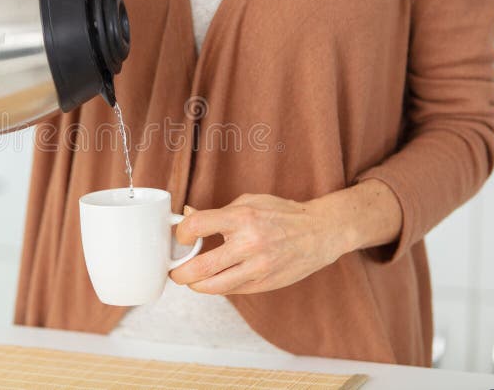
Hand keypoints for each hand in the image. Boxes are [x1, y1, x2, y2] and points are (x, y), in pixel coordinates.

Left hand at [170, 180, 401, 294]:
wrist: (319, 233)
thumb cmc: (282, 214)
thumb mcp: (249, 202)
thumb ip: (217, 212)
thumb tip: (187, 216)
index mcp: (242, 217)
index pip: (197, 226)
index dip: (181, 233)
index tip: (181, 237)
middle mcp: (249, 243)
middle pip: (199, 267)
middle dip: (178, 272)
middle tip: (174, 270)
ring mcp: (257, 267)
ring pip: (212, 286)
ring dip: (194, 284)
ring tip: (190, 278)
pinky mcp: (263, 284)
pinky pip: (230, 291)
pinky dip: (216, 287)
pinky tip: (213, 279)